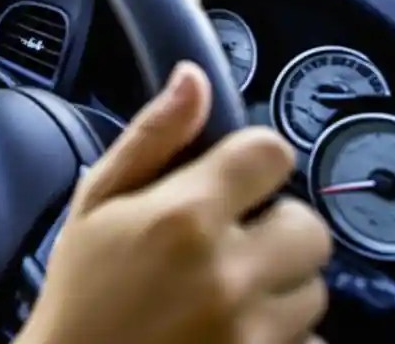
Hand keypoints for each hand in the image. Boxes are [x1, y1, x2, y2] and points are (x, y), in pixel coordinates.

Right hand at [18, 62, 331, 343]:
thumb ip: (153, 137)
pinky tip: (235, 329)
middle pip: (309, 224)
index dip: (253, 161)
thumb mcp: (97, 203)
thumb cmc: (80, 293)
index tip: (233, 180)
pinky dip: (282, 334)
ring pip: (314, 288)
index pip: (272, 153)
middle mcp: (228, 271)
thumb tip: (194, 78)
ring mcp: (253, 329)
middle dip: (275, 228)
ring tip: (229, 291)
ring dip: (281, 285)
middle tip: (232, 243)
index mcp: (185, 215)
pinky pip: (310, 340)